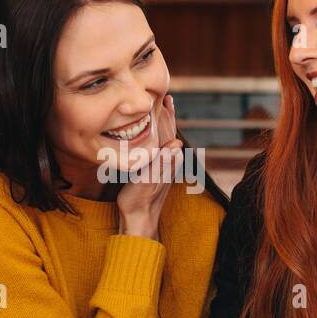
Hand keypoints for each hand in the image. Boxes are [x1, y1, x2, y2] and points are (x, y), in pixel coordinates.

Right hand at [117, 93, 181, 240]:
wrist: (139, 221)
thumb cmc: (139, 202)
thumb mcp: (147, 181)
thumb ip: (162, 162)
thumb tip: (177, 144)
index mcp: (166, 159)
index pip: (169, 131)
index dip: (167, 114)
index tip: (166, 96)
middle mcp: (167, 162)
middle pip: (168, 132)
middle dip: (166, 115)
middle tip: (163, 96)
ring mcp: (162, 167)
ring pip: (163, 140)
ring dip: (162, 124)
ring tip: (159, 110)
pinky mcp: (155, 172)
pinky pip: (157, 148)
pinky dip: (155, 136)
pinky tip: (151, 135)